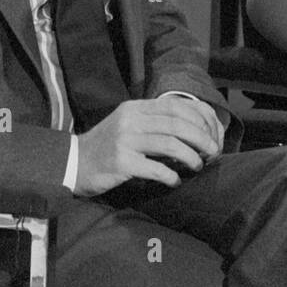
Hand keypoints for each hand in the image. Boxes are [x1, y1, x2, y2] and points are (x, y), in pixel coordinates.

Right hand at [74, 97, 221, 196]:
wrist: (74, 163)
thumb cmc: (107, 145)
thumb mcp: (129, 124)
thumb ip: (155, 121)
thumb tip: (194, 128)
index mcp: (136, 107)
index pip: (176, 105)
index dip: (199, 118)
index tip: (212, 133)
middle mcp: (131, 120)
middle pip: (177, 124)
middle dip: (202, 138)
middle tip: (213, 152)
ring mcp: (125, 140)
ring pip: (170, 144)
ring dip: (191, 157)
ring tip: (198, 166)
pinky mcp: (121, 162)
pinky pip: (155, 168)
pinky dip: (171, 176)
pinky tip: (176, 181)